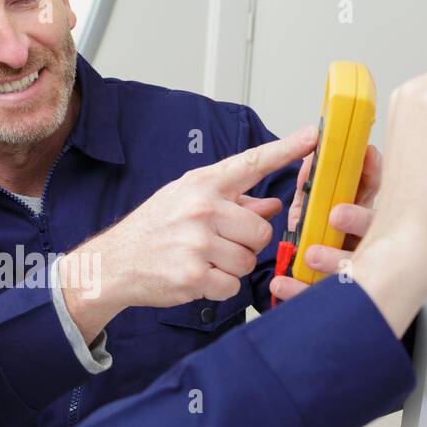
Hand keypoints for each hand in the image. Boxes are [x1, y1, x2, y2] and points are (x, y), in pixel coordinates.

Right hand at [58, 126, 317, 341]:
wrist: (113, 263)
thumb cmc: (153, 230)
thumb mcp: (187, 202)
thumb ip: (233, 201)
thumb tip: (273, 203)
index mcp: (202, 185)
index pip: (251, 163)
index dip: (286, 150)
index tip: (313, 138)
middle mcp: (201, 208)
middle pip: (260, 230)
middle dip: (246, 243)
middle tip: (218, 245)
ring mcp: (197, 242)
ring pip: (248, 260)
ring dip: (232, 268)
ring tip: (203, 261)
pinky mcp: (194, 275)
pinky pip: (231, 286)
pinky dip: (218, 288)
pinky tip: (196, 278)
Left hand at [269, 142, 381, 302]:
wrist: (298, 286)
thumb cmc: (314, 243)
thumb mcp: (310, 213)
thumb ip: (310, 190)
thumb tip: (309, 160)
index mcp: (362, 217)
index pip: (374, 192)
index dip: (373, 173)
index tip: (366, 155)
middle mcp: (367, 242)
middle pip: (374, 229)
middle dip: (358, 219)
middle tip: (336, 214)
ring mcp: (357, 272)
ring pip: (355, 266)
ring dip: (334, 258)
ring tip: (310, 254)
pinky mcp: (334, 297)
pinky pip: (319, 294)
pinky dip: (299, 289)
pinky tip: (280, 283)